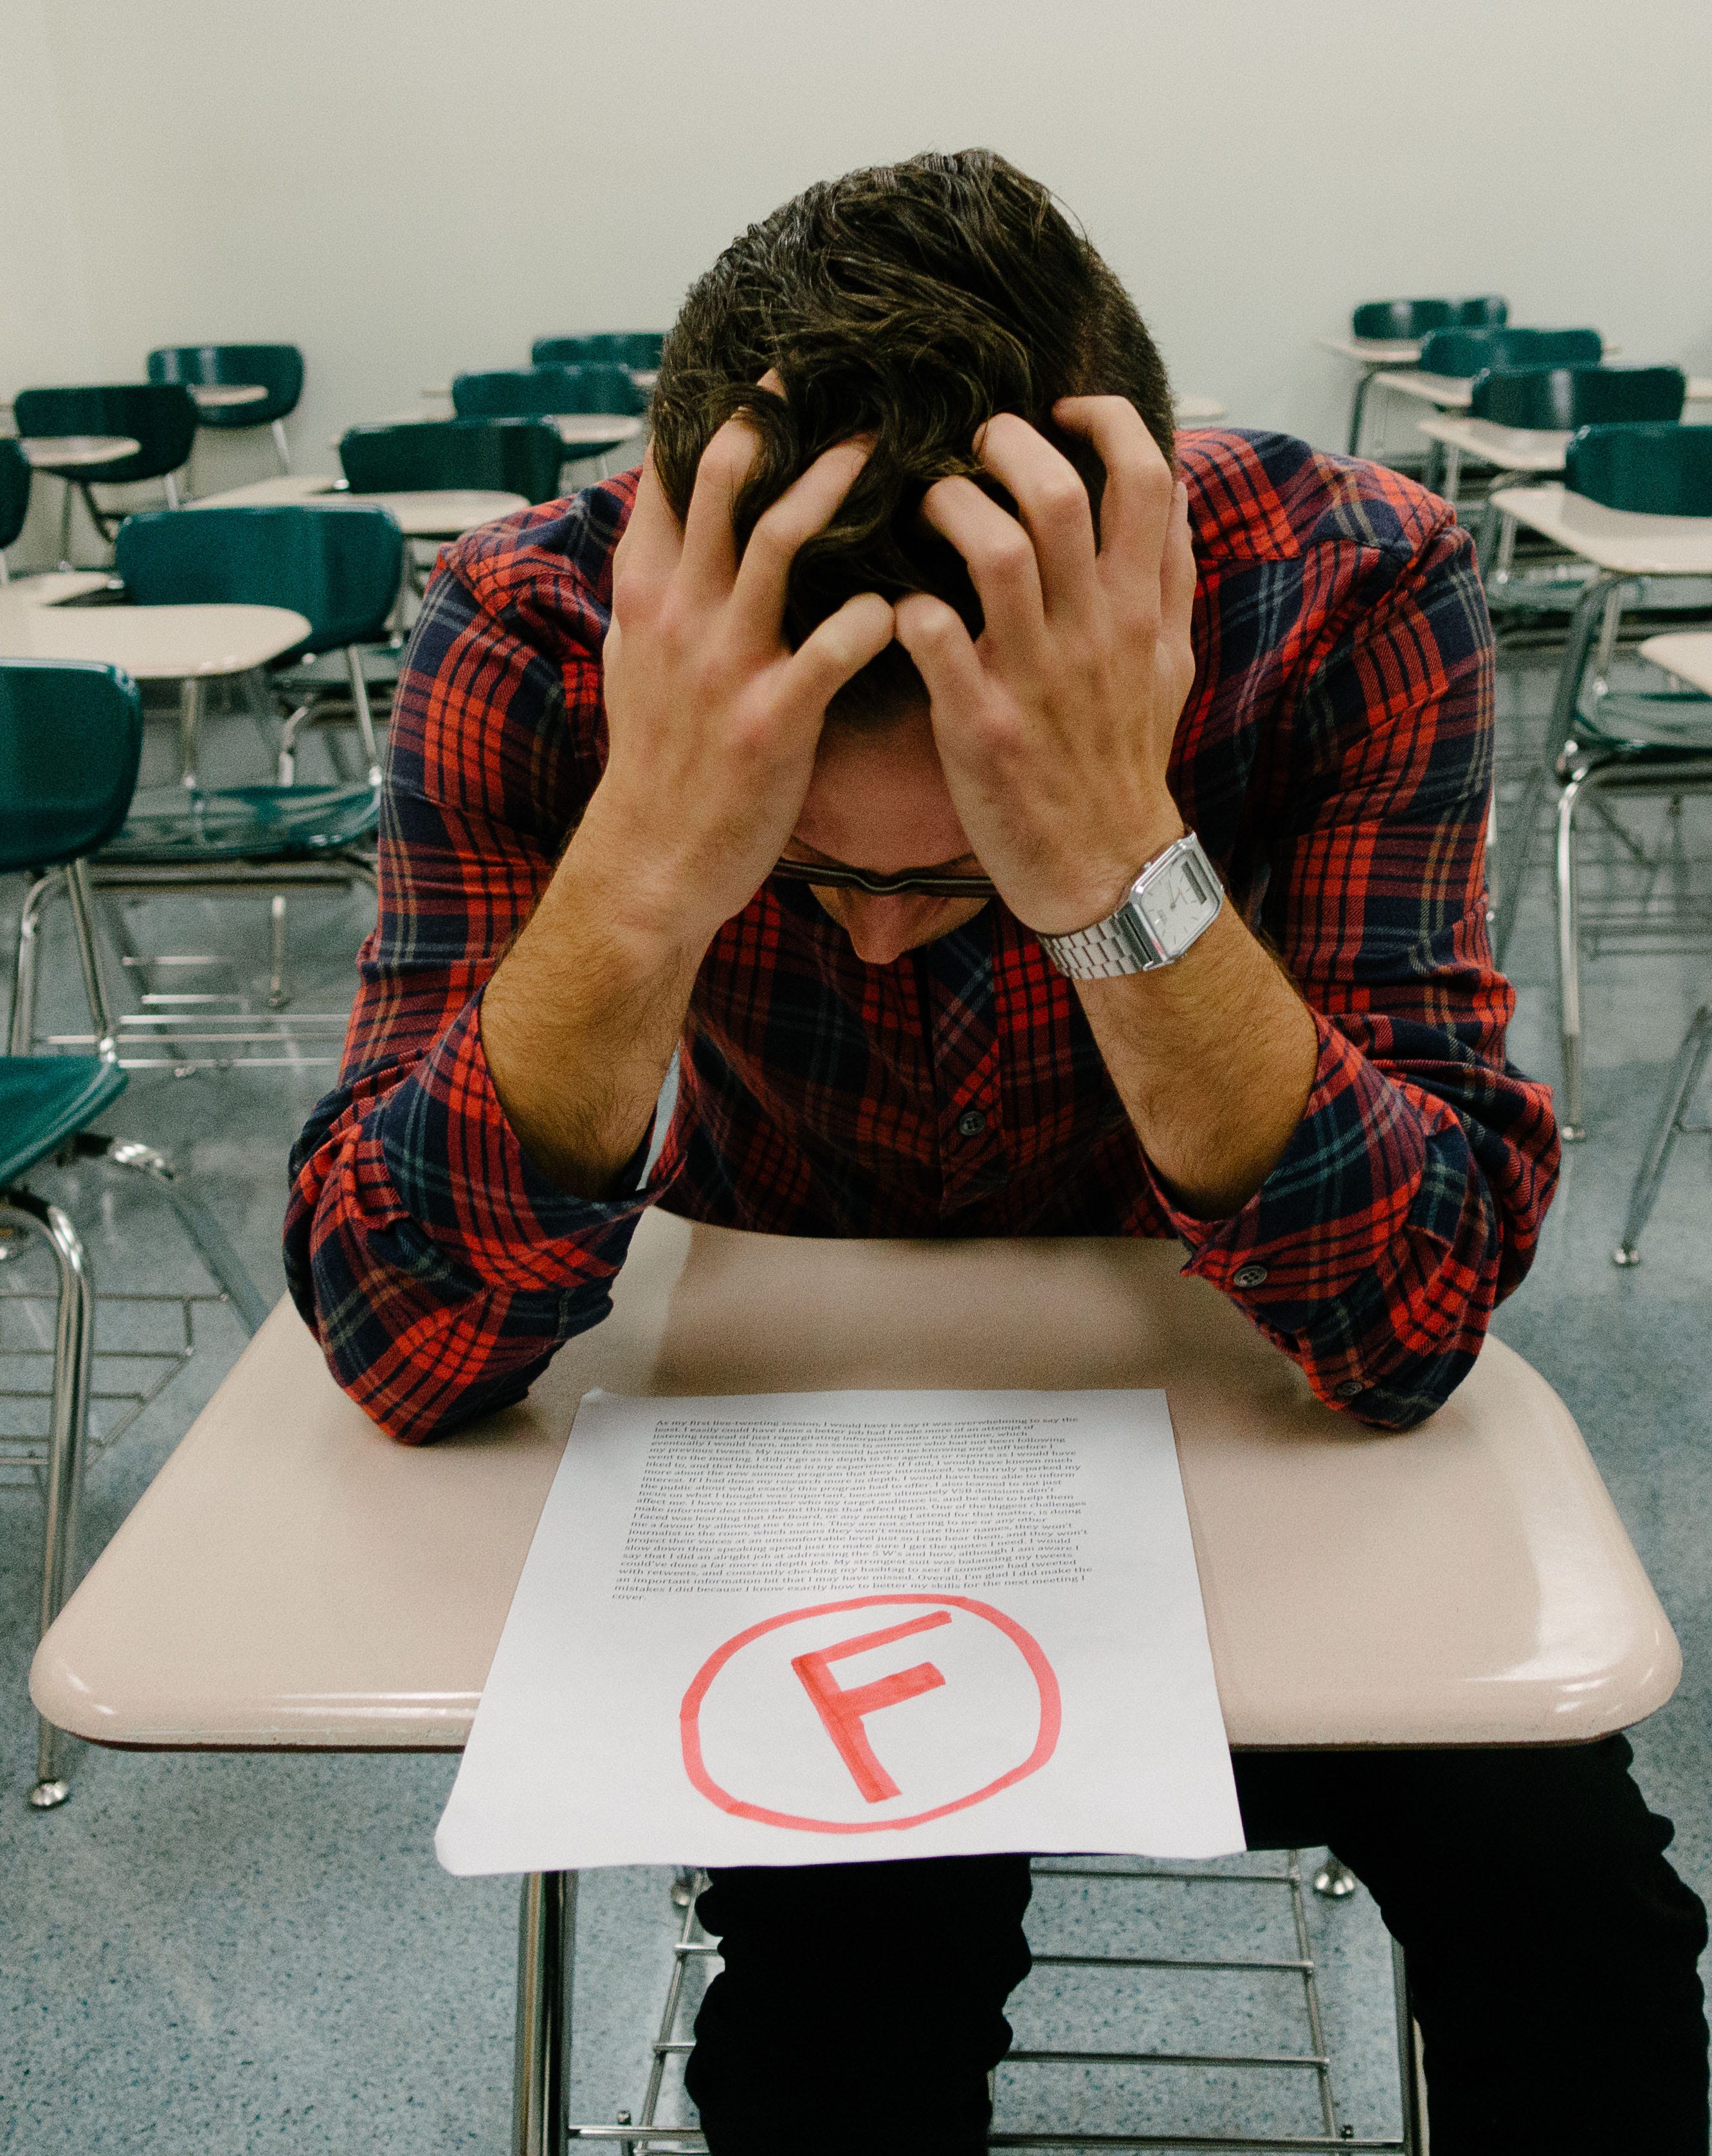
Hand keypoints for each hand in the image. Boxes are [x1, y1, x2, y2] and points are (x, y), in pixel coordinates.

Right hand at [587, 403, 893, 954]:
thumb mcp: (633, 658)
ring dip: (836, 487)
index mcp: (648, 593)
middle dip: (781, 419)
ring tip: (888, 449)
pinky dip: (879, 615)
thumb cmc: (656, 761)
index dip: (717, 410)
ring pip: (780, 541)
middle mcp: (680, 612)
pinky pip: (836, 645)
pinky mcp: (772, 717)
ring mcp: (725, 662)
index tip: (771, 368)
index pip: (672, 474)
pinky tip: (916, 598)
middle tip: (845, 377)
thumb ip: (656, 582)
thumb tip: (665, 510)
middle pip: (725, 480)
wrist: (652, 863)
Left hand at [893, 397, 1196, 935]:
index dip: (1102, 419)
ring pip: (994, 549)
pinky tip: (893, 605)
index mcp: (1141, 606)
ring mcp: (1037, 674)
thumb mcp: (1171, 663)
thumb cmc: (1125, 757)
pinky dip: (903, 605)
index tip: (1059, 410)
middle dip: (1004, 444)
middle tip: (971, 447)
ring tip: (928, 509)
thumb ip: (1171, 574)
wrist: (1106, 868)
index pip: (1146, 475)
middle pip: (1056, 491)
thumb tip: (1172, 487)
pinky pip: (932, 635)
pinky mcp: (981, 723)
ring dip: (948, 509)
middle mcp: (1094, 629)